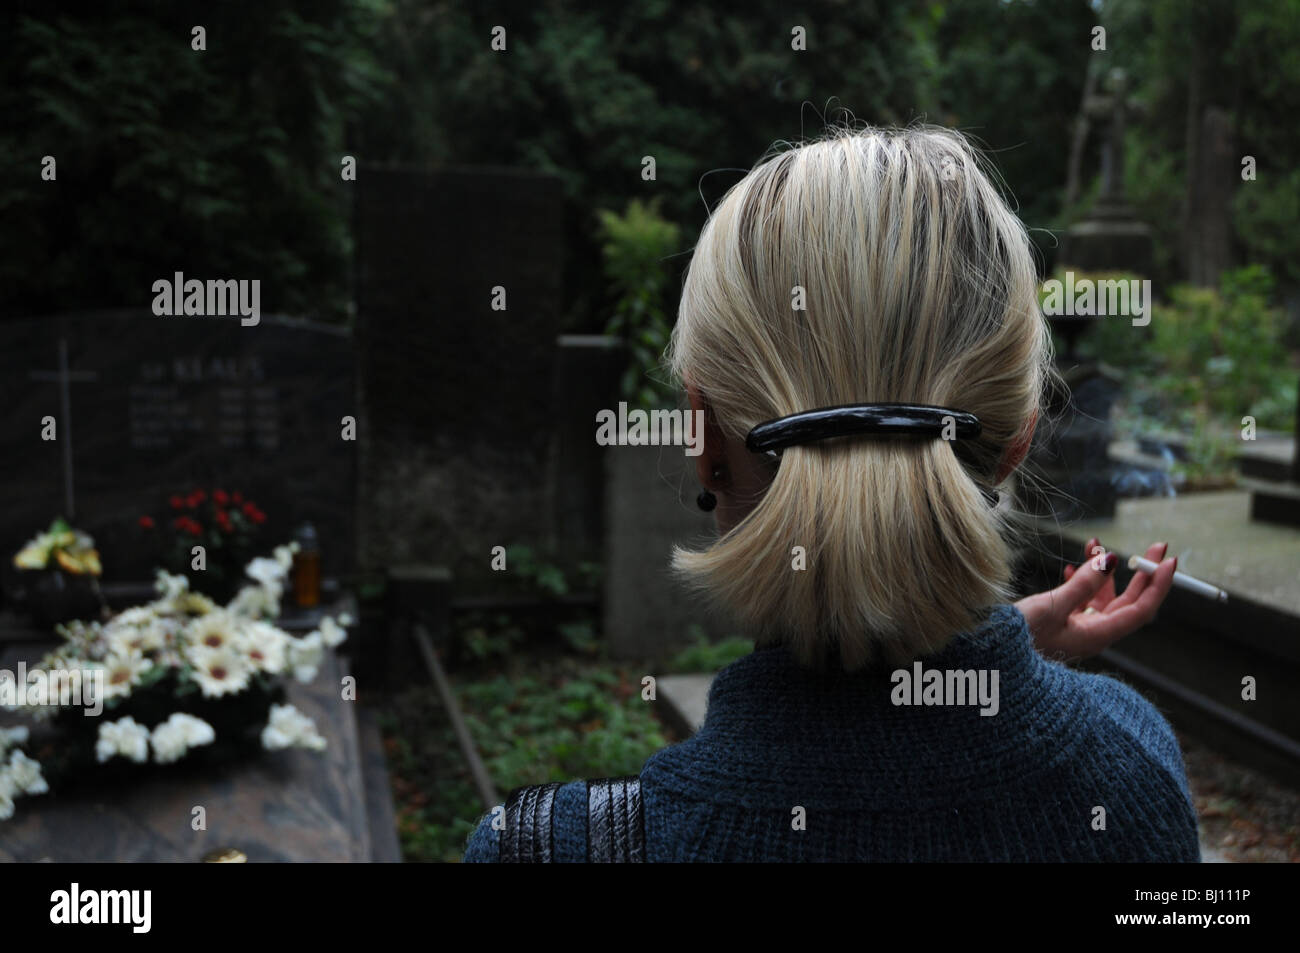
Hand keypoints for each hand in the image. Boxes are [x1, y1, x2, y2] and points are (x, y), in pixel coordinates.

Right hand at [1015, 538, 1176, 659]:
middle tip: (1155, 546)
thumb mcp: (1051, 607)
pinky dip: (1082, 581)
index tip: (1168, 560)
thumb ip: (1082, 584)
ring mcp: (1079, 630)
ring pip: (1103, 597)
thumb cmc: (1019, 639)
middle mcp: (1094, 634)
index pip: (1140, 609)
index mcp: (1097, 636)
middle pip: (1129, 602)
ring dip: (1103, 571)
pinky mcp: (1064, 626)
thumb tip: (1111, 560)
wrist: (993, 659)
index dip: (1157, 585)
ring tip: (1095, 545)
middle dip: (1142, 573)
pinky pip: (1083, 601)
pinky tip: (1071, 568)